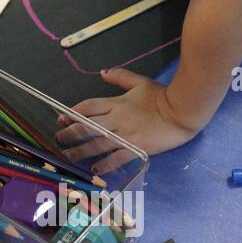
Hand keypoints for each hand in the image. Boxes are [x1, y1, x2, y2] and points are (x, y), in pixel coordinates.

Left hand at [57, 68, 202, 164]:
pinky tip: (95, 169)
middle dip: (70, 133)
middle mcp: (117, 119)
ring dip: (80, 150)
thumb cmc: (162, 96)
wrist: (182, 111)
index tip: (62, 120)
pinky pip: (117, 158)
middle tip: (58, 139)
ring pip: (97, 144)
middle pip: (87, 126)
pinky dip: (105, 164)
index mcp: (117, 103)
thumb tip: (103, 72)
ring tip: (69, 156)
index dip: (72, 113)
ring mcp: (126, 135)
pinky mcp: (136, 148)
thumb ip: (120, 77)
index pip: (88, 107)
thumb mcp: (140, 82)